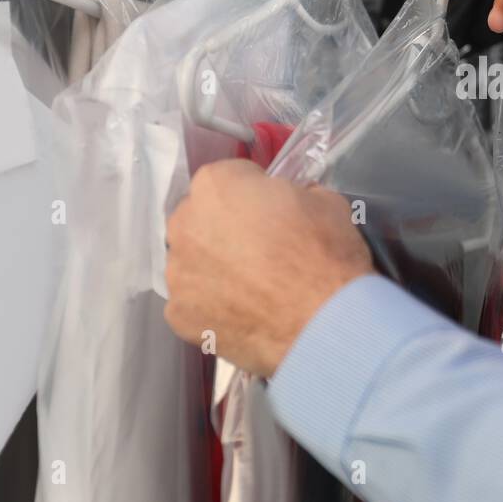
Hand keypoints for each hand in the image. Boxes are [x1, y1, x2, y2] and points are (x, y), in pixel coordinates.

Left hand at [164, 160, 374, 376]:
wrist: (323, 323)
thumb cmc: (325, 254)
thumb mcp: (325, 201)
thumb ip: (293, 195)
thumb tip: (289, 206)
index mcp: (216, 185)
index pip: (231, 178)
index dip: (256, 195)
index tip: (276, 213)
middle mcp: (184, 223)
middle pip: (202, 219)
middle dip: (226, 229)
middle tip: (263, 251)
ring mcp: (177, 273)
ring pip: (194, 262)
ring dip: (216, 268)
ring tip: (254, 289)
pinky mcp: (178, 315)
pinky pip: (194, 302)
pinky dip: (214, 306)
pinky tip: (245, 315)